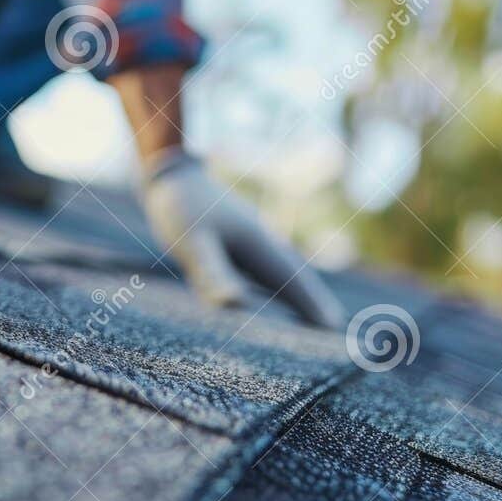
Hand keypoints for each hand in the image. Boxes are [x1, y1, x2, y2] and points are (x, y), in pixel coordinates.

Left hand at [140, 149, 345, 327]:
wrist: (168, 173)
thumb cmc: (180, 207)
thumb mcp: (193, 242)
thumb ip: (212, 273)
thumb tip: (233, 306)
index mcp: (258, 245)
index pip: (291, 281)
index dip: (312, 304)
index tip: (333, 327)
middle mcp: (260, 242)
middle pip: (294, 274)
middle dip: (312, 299)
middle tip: (333, 326)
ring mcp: (248, 239)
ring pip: (279, 270)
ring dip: (295, 291)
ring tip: (310, 313)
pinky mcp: (232, 239)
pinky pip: (260, 266)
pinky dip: (270, 283)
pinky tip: (264, 291)